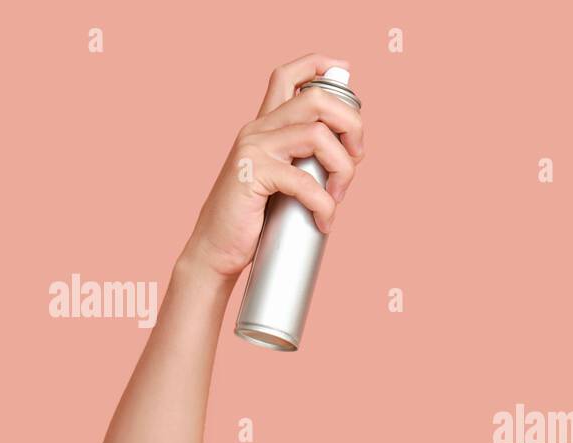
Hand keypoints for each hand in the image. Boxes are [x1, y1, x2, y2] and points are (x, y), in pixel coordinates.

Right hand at [181, 52, 365, 279]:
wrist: (216, 247)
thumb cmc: (253, 219)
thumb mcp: (280, 180)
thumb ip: (303, 161)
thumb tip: (348, 159)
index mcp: (264, 126)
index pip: (286, 75)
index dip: (318, 64)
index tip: (345, 69)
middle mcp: (258, 129)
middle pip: (317, 98)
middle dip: (351, 124)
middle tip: (356, 159)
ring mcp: (254, 148)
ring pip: (317, 134)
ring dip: (342, 167)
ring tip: (339, 197)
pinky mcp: (253, 174)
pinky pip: (306, 182)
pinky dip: (325, 205)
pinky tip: (325, 222)